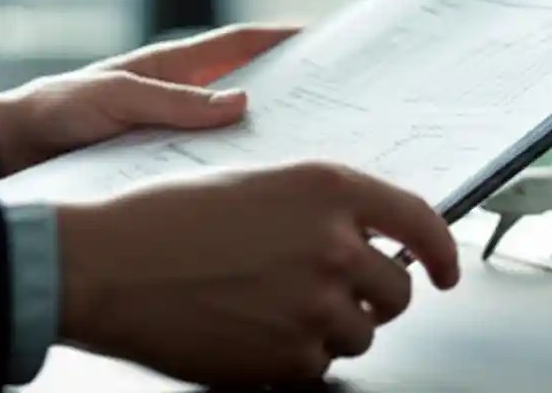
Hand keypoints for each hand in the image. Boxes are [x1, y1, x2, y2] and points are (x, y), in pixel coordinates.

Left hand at [0, 24, 297, 175]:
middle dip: (290, 93)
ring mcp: (171, 132)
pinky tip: (258, 198)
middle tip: (338, 107)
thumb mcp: (115, 101)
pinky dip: (234, 173)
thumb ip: (173, 102)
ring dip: (267, 140)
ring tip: (313, 159)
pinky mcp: (158, 165)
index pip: (238, 44)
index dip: (281, 39)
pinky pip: (208, 166)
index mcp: (170, 68)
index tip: (325, 39)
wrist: (10, 154)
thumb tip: (241, 103)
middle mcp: (178, 98)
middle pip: (247, 89)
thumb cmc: (57, 113)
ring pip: (232, 133)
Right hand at [55, 162, 459, 385]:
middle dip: (371, 296)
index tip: (443, 269)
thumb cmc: (162, 218)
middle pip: (396, 291)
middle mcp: (332, 244)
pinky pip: (320, 368)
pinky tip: (251, 332)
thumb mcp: (252, 184)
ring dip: (330, 329)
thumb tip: (362, 240)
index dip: (441, 251)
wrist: (108, 265)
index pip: (419, 221)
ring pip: (361, 334)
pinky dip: (295, 358)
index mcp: (325, 188)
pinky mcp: (291, 359)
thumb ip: (316, 207)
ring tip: (272, 310)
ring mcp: (316, 305)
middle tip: (330, 293)